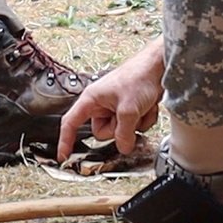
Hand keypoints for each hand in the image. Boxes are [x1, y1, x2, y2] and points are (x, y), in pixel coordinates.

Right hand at [57, 39, 164, 158]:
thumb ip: (123, 134)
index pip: (71, 123)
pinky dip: (143, 120)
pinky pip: (134, 126)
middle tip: (128, 115)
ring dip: (134, 124)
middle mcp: (101, 103)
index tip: (64, 156)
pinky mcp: (129, 108)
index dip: (65, 140)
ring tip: (141, 107)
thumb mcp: (129, 110)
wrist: (158, 66)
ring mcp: (116, 107)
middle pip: (103, 133)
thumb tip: (123, 148)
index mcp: (91, 99)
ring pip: (120, 131)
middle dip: (118, 129)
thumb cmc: (139, 77)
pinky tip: (148, 106)